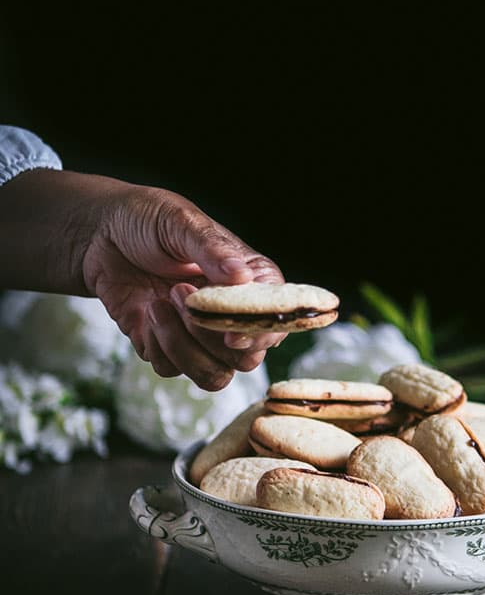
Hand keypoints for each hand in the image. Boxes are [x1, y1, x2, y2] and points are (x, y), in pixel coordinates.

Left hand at [83, 184, 283, 389]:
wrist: (100, 235)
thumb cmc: (147, 220)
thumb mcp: (180, 221)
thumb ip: (212, 248)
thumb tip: (241, 275)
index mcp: (249, 279)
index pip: (274, 316)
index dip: (259, 333)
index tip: (231, 333)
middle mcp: (232, 312)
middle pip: (247, 357)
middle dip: (210, 336)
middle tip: (178, 293)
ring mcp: (200, 335)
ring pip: (214, 374)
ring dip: (183, 345)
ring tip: (159, 303)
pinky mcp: (167, 346)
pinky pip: (171, 369)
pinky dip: (157, 346)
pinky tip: (147, 311)